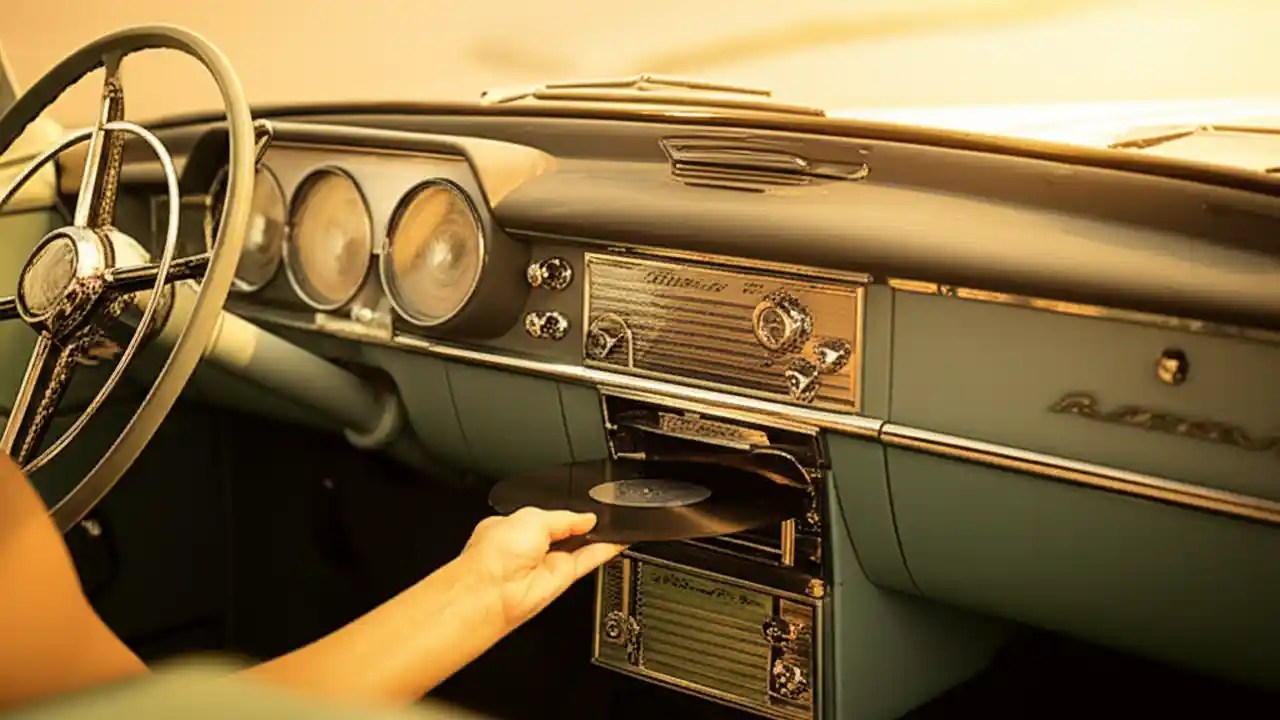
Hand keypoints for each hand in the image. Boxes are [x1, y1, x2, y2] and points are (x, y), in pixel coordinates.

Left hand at [460, 507, 623, 628]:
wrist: (491, 592)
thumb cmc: (495, 554)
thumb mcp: (532, 517)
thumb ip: (564, 517)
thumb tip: (587, 518)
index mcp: (515, 527)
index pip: (547, 516)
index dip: (567, 510)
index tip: (588, 504)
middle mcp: (530, 547)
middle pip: (566, 531)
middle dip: (583, 522)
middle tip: (603, 511)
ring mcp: (547, 564)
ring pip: (580, 546)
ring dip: (598, 535)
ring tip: (616, 522)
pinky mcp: (563, 578)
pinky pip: (588, 560)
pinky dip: (606, 550)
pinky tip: (619, 539)